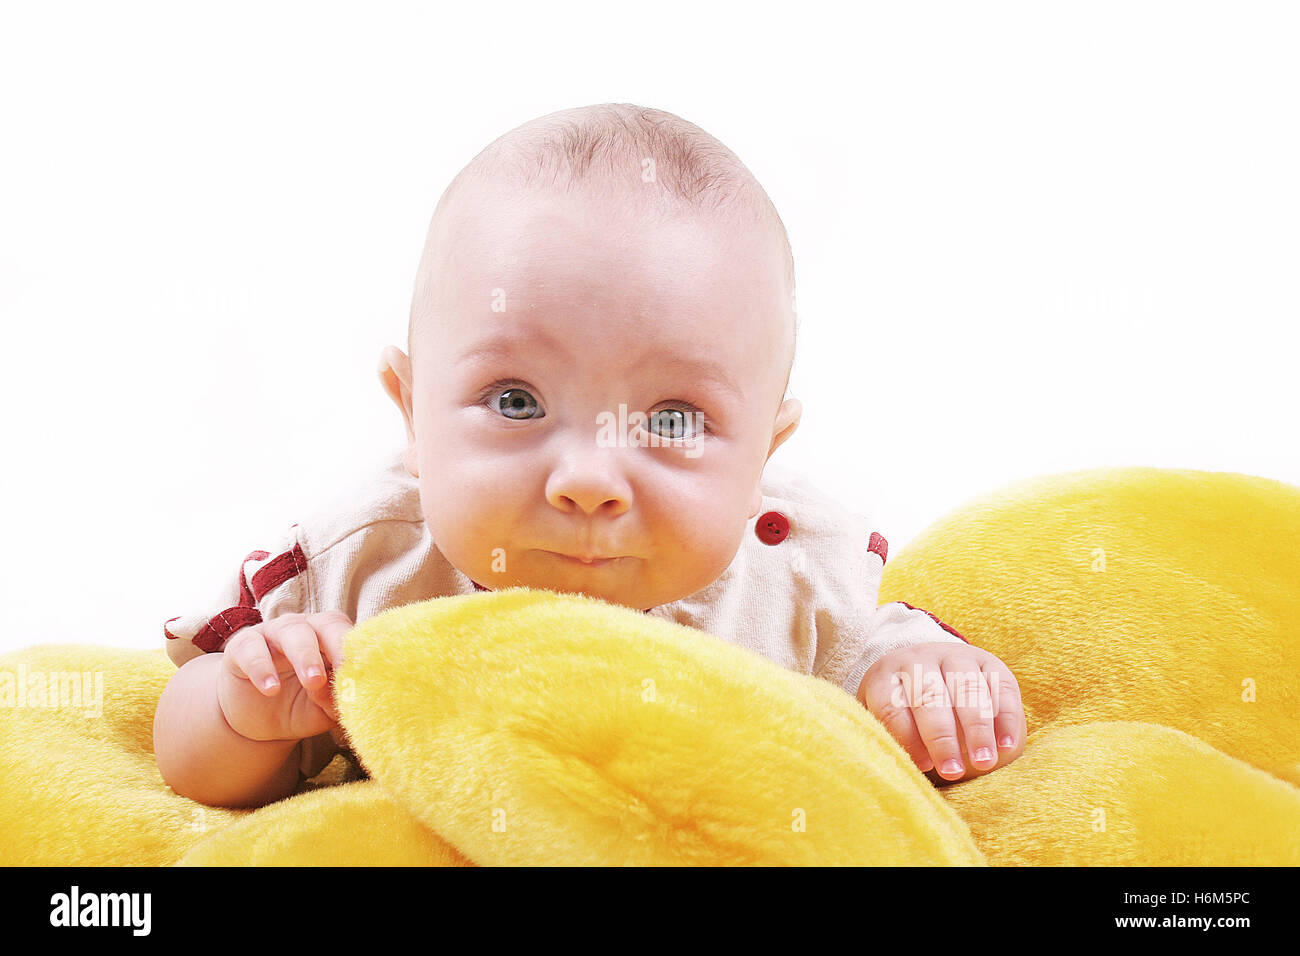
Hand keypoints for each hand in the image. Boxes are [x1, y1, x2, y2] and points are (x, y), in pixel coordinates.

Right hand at [216, 611, 352, 742]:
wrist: (256, 720)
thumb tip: (347, 697)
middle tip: (347, 674)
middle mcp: (307, 628)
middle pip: (326, 625)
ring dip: (305, 655)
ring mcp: (274, 633)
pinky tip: (270, 689)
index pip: (350, 635)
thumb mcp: (323, 711)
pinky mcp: (243, 646)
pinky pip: (252, 648)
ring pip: (292, 632)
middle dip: (336, 647)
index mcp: (333, 639)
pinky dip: (262, 667)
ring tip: (313, 682)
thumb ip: (338, 703)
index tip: (367, 674)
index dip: (359, 653)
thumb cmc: (301, 706)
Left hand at [858, 642, 1025, 782]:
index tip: (923, 766)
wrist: (929, 670)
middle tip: (953, 771)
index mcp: (885, 675)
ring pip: (968, 688)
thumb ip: (888, 742)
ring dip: (977, 728)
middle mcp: (919, 660)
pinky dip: (1005, 717)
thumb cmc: (903, 712)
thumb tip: (896, 775)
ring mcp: (955, 656)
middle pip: (930, 696)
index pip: (892, 706)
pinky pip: (1001, 686)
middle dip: (942, 737)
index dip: (907, 737)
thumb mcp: (886, 721)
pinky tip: (1006, 745)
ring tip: (984, 761)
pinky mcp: (988, 661)